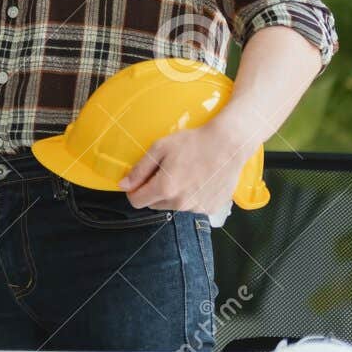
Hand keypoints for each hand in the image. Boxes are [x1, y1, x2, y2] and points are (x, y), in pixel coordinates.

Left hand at [118, 121, 249, 213]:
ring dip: (174, 194)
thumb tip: (123, 186)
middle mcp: (180, 203)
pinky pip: (193, 206)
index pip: (137, 202)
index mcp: (165, 189)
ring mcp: (197, 208)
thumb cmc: (192, 143)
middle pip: (154, 204)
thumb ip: (139, 170)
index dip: (134, 191)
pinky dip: (192, 196)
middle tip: (166, 171)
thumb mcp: (160, 149)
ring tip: (186, 173)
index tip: (140, 180)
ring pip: (174, 206)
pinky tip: (199, 180)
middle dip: (155, 191)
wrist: (228, 145)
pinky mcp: (211, 208)